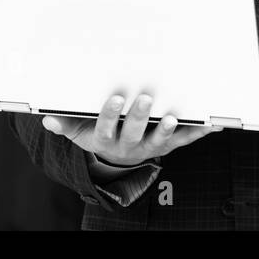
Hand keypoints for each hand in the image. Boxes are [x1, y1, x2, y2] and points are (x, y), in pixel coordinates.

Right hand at [41, 93, 215, 166]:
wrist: (118, 159)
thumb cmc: (99, 134)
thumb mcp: (79, 131)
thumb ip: (65, 124)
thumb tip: (47, 119)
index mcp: (106, 140)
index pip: (106, 128)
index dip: (110, 115)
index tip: (115, 99)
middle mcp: (129, 146)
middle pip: (133, 133)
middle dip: (139, 116)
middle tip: (145, 99)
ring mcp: (150, 146)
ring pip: (158, 141)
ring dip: (166, 129)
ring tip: (172, 117)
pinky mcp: (168, 145)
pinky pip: (184, 139)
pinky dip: (198, 131)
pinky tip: (212, 123)